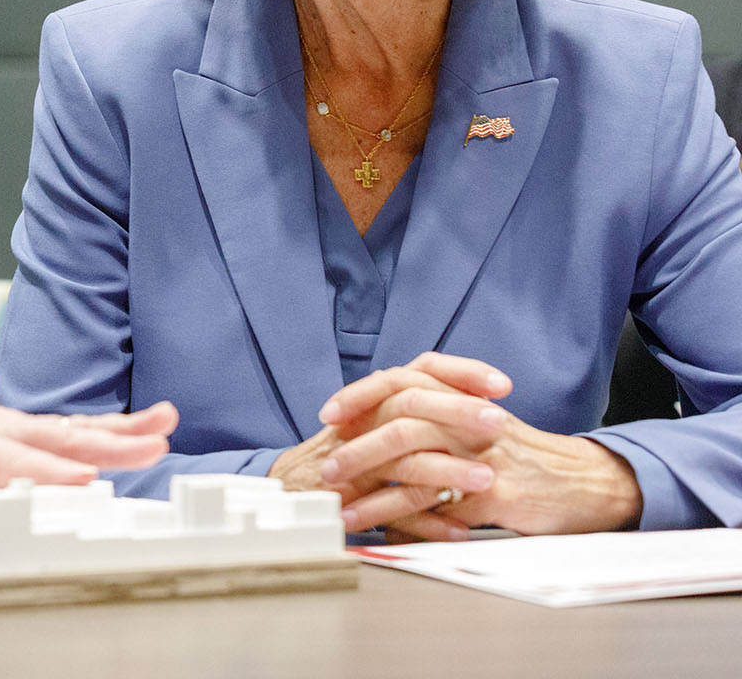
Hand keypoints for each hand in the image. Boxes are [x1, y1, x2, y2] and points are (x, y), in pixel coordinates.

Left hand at [0, 371, 176, 487]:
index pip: (12, 461)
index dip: (47, 471)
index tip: (82, 480)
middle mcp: (0, 429)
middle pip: (59, 438)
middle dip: (107, 444)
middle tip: (152, 445)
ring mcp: (17, 425)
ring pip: (74, 428)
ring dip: (123, 429)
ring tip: (166, 423)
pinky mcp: (29, 430)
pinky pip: (74, 429)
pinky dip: (114, 428)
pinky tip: (152, 427)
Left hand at [273, 352, 642, 538]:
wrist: (585, 482)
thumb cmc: (522, 457)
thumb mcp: (478, 424)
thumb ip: (434, 419)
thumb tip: (376, 430)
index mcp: (462, 399)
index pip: (402, 380)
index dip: (361, 395)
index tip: (328, 414)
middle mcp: (471, 420)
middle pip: (402, 422)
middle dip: (358, 447)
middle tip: (328, 468)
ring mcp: (485, 456)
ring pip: (417, 466)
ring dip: (374, 491)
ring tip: (344, 510)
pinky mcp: (498, 494)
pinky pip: (443, 508)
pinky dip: (410, 522)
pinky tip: (385, 532)